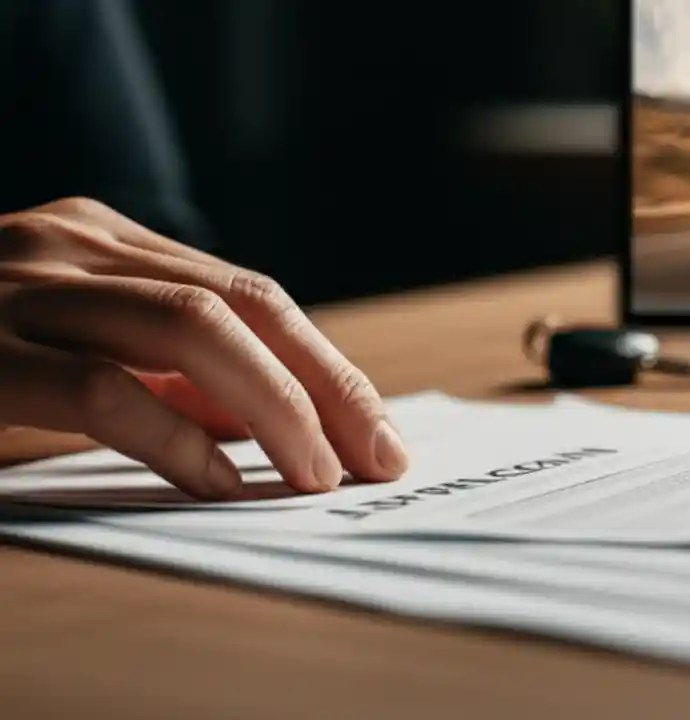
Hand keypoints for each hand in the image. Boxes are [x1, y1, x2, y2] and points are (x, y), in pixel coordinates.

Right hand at [0, 197, 409, 497]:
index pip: (251, 295)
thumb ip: (163, 370)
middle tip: (379, 456)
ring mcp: (22, 290)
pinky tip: (220, 481)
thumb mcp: (71, 343)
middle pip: (241, 303)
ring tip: (318, 473)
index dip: (328, 367)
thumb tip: (266, 421)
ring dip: (276, 407)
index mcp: (102, 242)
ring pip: (191, 327)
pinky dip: (176, 440)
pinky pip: (104, 390)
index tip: (378, 431)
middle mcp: (71, 247)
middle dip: (326, 384)